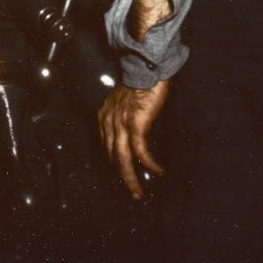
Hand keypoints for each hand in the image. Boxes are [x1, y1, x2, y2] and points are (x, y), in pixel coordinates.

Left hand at [98, 79, 169, 200]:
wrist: (147, 70)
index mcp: (104, 117)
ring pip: (123, 159)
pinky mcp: (135, 124)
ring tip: (139, 192)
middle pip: (112, 157)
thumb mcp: (125, 104)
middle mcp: (108, 122)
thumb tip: (134, 139)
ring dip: (131, 179)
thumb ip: (124, 120)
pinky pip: (140, 151)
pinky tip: (158, 171)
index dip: (114, 164)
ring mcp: (120, 124)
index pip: (106, 147)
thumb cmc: (141, 84)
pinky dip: (149, 163)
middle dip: (122, 177)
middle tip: (132, 192)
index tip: (123, 176)